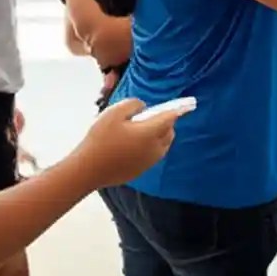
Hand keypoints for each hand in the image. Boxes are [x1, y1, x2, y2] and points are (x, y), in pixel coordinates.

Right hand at [67, 98, 182, 188]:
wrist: (88, 170)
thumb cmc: (100, 139)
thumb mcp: (114, 113)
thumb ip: (133, 104)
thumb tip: (143, 108)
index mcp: (151, 132)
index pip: (170, 118)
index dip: (179, 109)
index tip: (189, 104)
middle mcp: (155, 148)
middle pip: (169, 132)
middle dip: (166, 122)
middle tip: (148, 116)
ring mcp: (149, 162)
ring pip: (163, 145)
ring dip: (159, 135)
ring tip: (139, 131)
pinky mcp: (141, 171)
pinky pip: (152, 155)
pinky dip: (150, 147)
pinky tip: (132, 145)